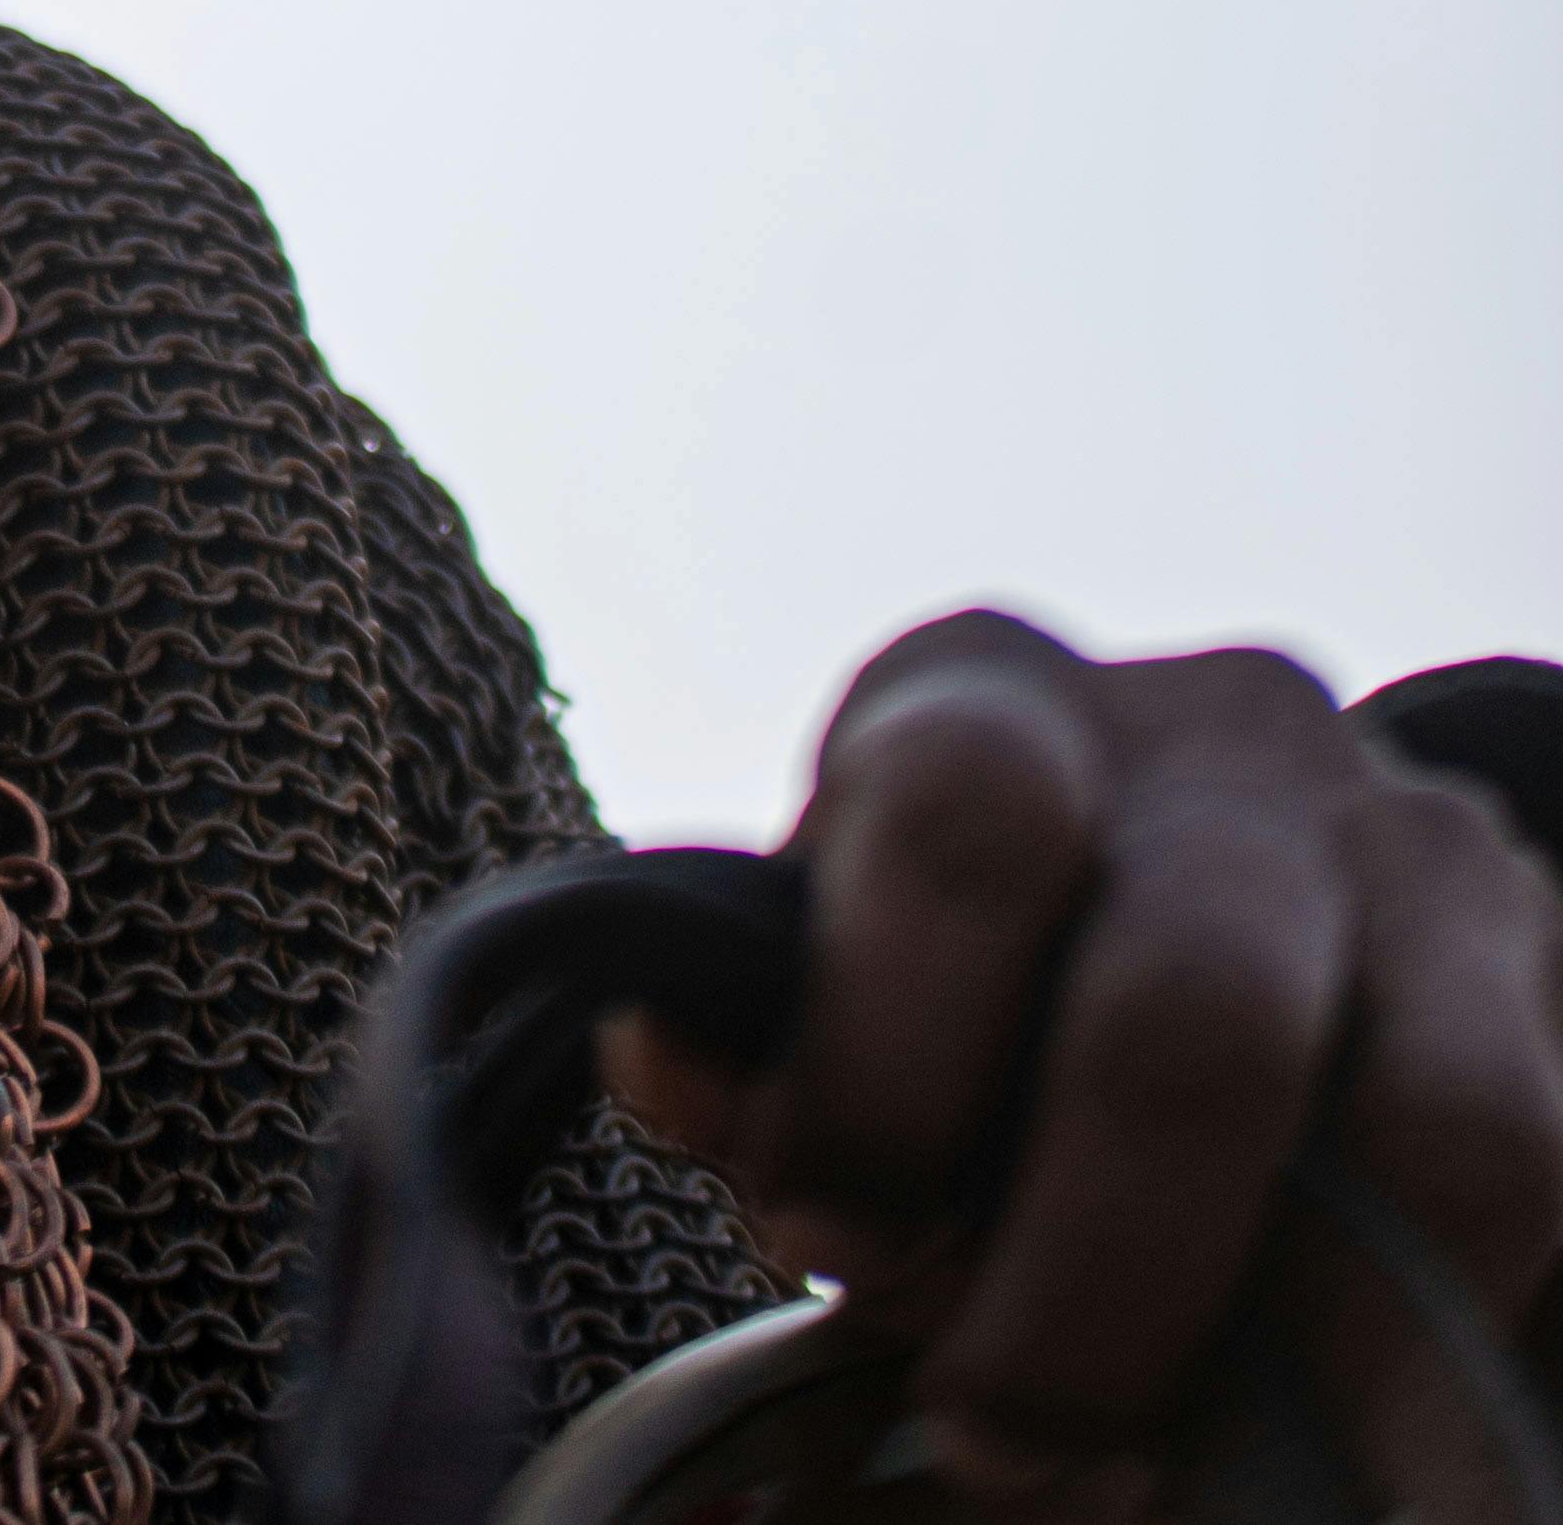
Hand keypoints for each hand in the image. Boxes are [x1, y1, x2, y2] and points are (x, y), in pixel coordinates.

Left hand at [600, 615, 1562, 1504]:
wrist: (1243, 900)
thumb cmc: (975, 973)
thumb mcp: (840, 979)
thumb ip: (753, 1041)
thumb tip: (676, 1065)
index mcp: (992, 704)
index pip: (966, 819)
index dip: (894, 1063)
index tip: (833, 1229)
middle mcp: (1219, 741)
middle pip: (1194, 1024)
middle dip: (1086, 1293)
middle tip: (1000, 1431)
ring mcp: (1411, 857)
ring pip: (1416, 1139)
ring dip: (1277, 1359)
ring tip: (1152, 1459)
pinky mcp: (1541, 982)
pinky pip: (1525, 1192)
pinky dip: (1416, 1349)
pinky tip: (1307, 1400)